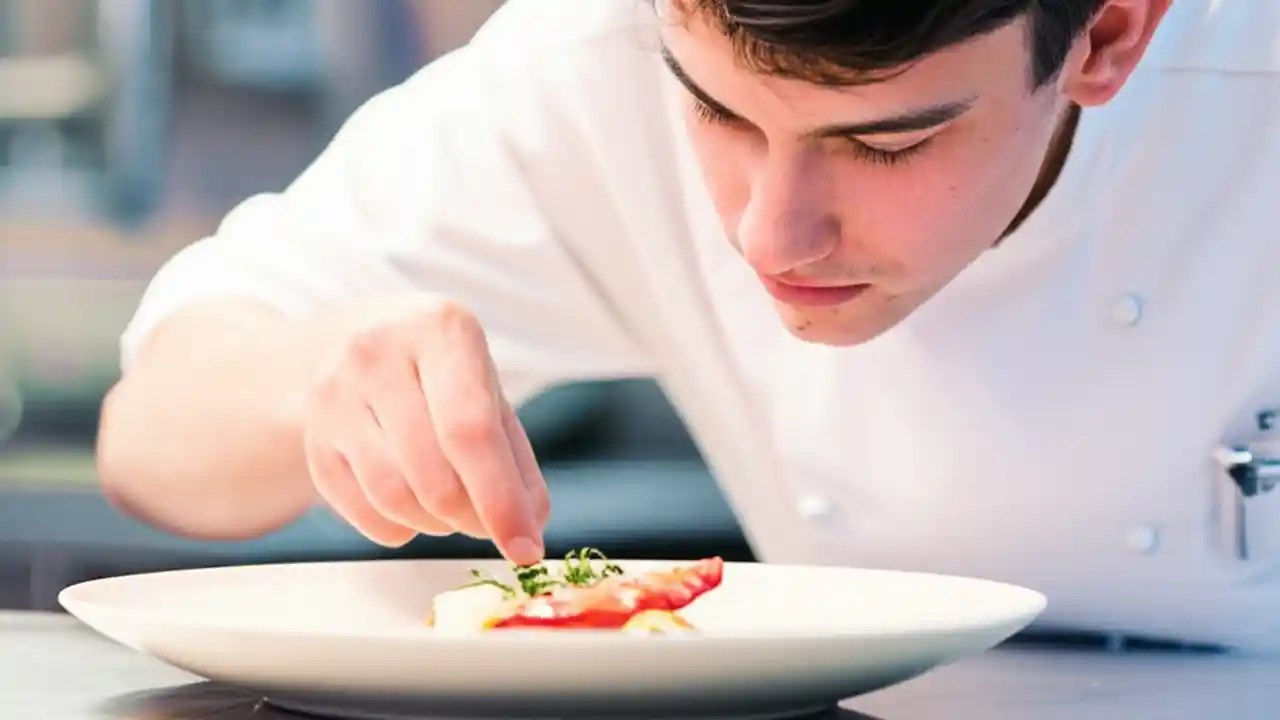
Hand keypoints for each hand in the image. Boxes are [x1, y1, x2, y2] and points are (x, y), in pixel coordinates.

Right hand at [302, 296, 548, 564]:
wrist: (356, 338)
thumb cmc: (440, 370)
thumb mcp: (487, 389)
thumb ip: (514, 456)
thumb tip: (529, 526)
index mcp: (439, 330)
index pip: (470, 431)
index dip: (500, 499)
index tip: (524, 548)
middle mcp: (377, 353)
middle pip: (433, 473)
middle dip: (470, 516)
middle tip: (486, 521)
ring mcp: (334, 394)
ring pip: (392, 496)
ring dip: (434, 523)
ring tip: (451, 509)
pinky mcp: (312, 435)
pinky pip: (359, 510)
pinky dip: (397, 527)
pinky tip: (413, 509)